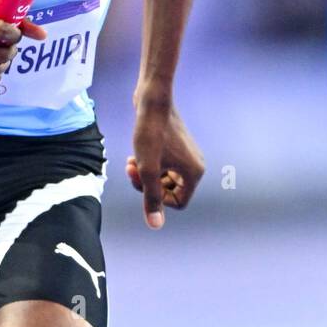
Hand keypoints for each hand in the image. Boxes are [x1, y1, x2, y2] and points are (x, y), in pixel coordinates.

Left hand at [126, 97, 204, 228]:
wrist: (152, 101)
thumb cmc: (151, 134)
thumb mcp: (148, 170)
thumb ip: (151, 198)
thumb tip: (155, 225)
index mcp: (194, 173)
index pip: (178, 203)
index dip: (158, 199)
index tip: (143, 184)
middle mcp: (195, 165)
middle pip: (170, 190)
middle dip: (148, 184)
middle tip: (132, 170)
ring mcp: (187, 155)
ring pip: (164, 177)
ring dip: (146, 174)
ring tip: (130, 162)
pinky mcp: (177, 146)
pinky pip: (163, 165)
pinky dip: (149, 164)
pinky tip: (134, 155)